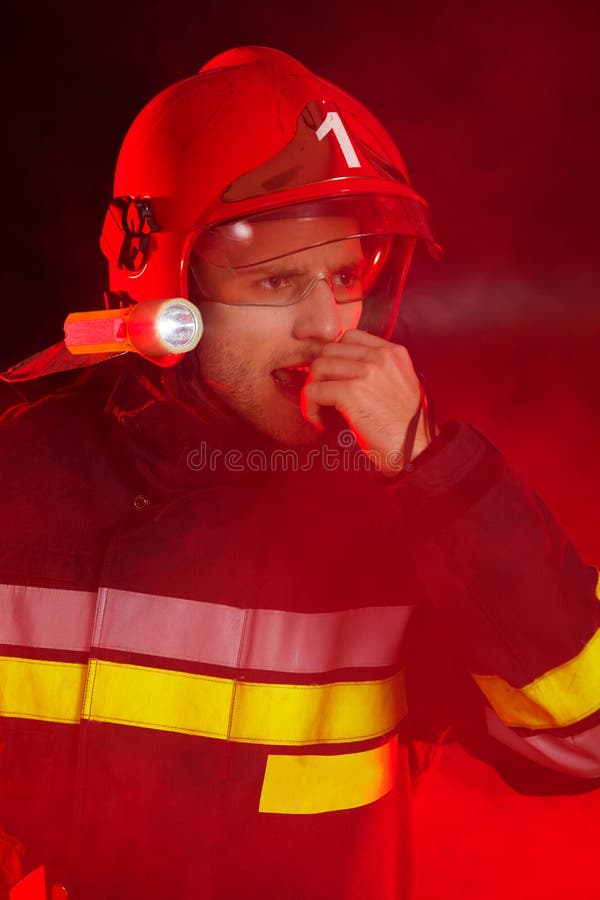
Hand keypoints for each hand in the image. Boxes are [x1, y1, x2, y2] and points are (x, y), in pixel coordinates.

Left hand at [301, 329, 430, 475]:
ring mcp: (366, 373)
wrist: (418, 450)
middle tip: (323, 395)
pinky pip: (314, 390)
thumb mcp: (402, 386)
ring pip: (318, 366)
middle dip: (321, 373)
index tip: (333, 378)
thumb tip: (347, 370)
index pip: (349, 337)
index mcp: (394, 353)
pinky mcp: (352, 393)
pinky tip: (320, 421)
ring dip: (314, 388)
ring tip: (321, 408)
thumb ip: (381, 371)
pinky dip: (310, 407)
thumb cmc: (408, 428)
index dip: (335, 356)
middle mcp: (381, 357)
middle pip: (329, 349)